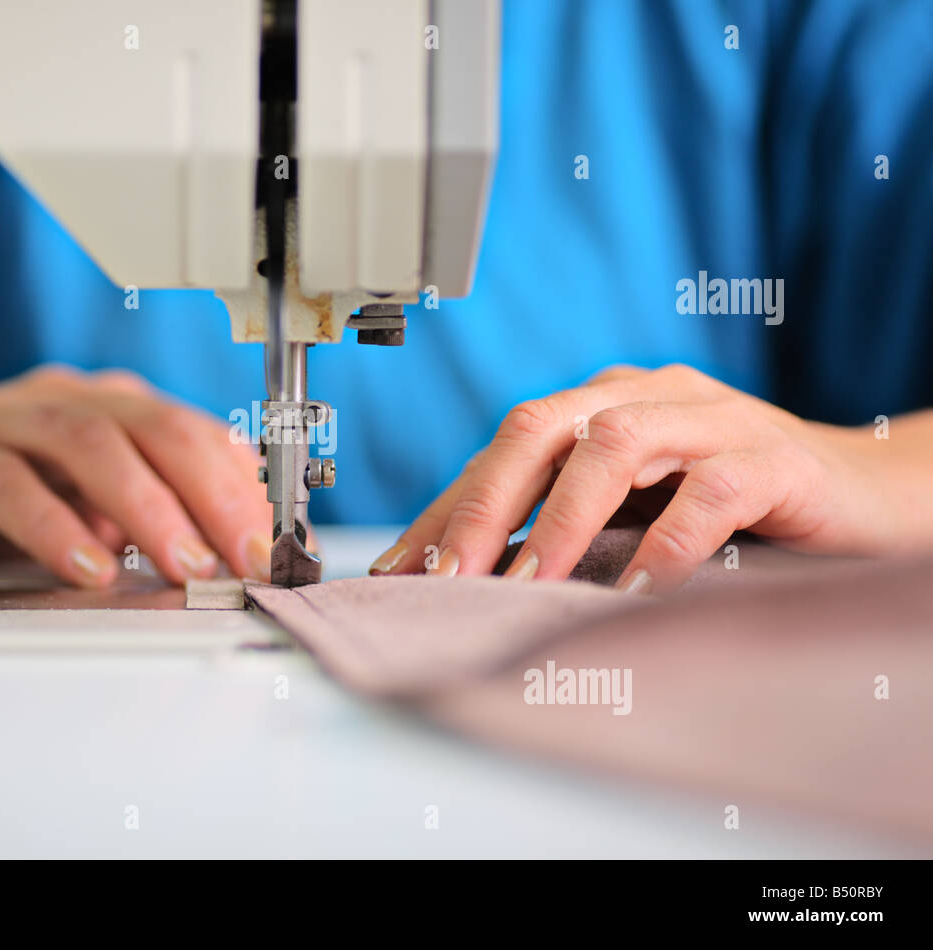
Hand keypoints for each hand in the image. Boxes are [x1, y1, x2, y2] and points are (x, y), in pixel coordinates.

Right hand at [0, 365, 272, 586]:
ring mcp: (7, 422)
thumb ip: (143, 515)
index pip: (194, 432)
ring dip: (147, 507)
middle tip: (241, 558)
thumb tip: (224, 556)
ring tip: (183, 565)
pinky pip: (8, 483)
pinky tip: (87, 567)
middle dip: (211, 495)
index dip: (240, 487)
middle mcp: (66, 401)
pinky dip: (53, 526)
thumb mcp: (83, 501)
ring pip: (90, 445)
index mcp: (110, 407)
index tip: (270, 546)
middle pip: (155, 429)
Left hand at [372, 364, 912, 593]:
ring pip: (616, 446)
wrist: (871, 492)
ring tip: (524, 586)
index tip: (396, 568)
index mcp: (604, 405)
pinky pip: (711, 490)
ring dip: (561, 520)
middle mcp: (648, 396)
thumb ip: (570, 523)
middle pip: (541, 428)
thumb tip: (470, 576)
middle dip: (482, 505)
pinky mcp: (776, 458)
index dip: (446, 507)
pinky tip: (635, 591)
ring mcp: (713, 419)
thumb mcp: (638, 508)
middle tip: (443, 578)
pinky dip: (666, 542)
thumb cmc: (736, 504)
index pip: (505, 449)